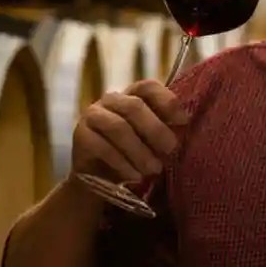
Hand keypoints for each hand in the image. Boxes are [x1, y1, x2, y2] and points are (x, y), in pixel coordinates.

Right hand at [69, 79, 190, 186]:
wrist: (98, 178)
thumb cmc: (133, 154)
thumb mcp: (153, 142)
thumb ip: (165, 130)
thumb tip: (184, 125)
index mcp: (132, 96)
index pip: (148, 87)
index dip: (167, 100)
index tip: (184, 121)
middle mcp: (111, 100)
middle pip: (134, 106)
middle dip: (156, 130)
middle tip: (170, 150)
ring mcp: (93, 115)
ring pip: (118, 127)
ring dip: (139, 151)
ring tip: (154, 170)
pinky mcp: (81, 136)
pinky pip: (102, 147)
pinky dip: (122, 163)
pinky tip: (135, 176)